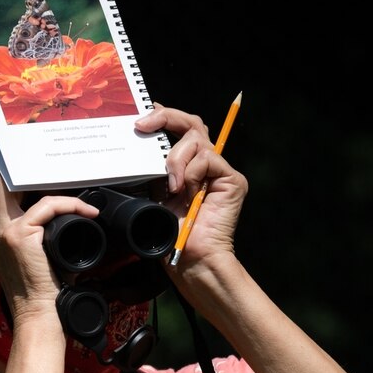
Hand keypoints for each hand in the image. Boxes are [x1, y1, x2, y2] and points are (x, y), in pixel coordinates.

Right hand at [0, 176, 98, 322]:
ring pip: (29, 193)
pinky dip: (69, 205)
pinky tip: (84, 211)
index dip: (25, 190)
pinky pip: (47, 206)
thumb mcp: (38, 261)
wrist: (36, 314)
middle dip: (32, 181)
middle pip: (5, 188)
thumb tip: (70, 223)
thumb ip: (42, 240)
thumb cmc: (41, 294)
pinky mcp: (19, 234)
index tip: (53, 194)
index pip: (3, 201)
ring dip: (59, 195)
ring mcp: (4, 232)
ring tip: (81, 205)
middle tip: (61, 186)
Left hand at [135, 104, 248, 265]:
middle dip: (166, 118)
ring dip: (175, 161)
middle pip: (191, 123)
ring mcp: (220, 171)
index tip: (141, 114)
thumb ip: (153, 166)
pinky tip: (186, 192)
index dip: (164, 115)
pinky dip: (190, 173)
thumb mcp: (153, 191)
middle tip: (143, 125)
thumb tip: (139, 136)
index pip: (180, 129)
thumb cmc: (170, 232)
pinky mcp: (232, 179)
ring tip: (171, 187)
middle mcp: (206, 164)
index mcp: (188, 166)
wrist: (189, 258)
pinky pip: (207, 158)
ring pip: (195, 140)